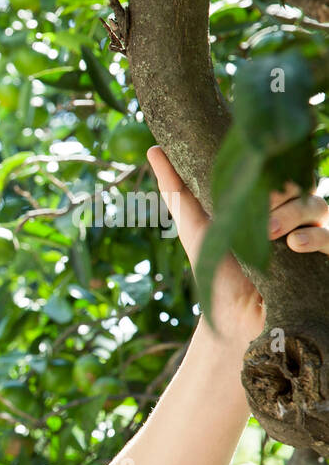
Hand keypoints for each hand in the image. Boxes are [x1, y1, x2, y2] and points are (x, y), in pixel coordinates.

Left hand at [147, 145, 328, 348]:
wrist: (231, 316)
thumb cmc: (216, 268)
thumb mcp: (194, 225)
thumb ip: (177, 188)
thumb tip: (154, 148)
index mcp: (271, 199)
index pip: (280, 169)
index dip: (268, 169)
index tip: (249, 176)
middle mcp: (297, 213)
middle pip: (301, 184)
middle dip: (279, 194)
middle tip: (257, 212)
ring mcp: (315, 234)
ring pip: (319, 207)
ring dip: (292, 215)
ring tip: (269, 233)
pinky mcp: (327, 259)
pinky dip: (318, 237)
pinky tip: (295, 244)